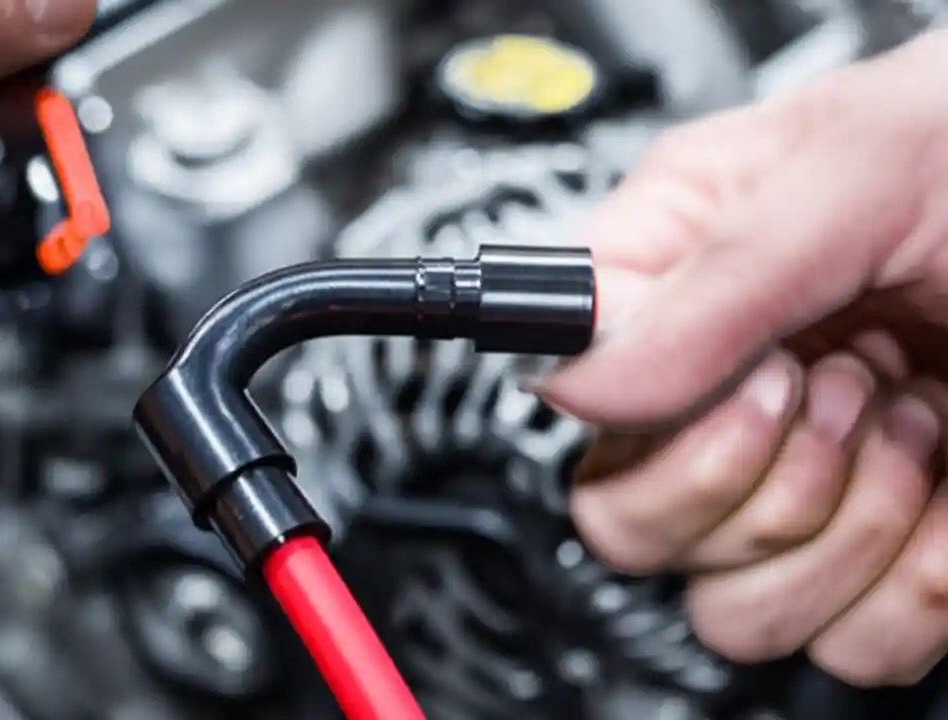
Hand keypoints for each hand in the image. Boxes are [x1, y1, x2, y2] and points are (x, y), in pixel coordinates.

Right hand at [544, 29, 947, 685]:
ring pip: (733, 614)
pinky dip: (911, 586)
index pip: (574, 414)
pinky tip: (943, 483)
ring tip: (908, 417)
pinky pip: (850, 648)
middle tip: (842, 387)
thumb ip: (704, 283)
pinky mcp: (879, 552)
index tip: (765, 372)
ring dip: (842, 534)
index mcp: (676, 290)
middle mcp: (719, 397)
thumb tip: (573, 380)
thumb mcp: (851, 174)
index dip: (655, 425)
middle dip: (752, 487)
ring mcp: (798, 483)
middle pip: (630, 532)